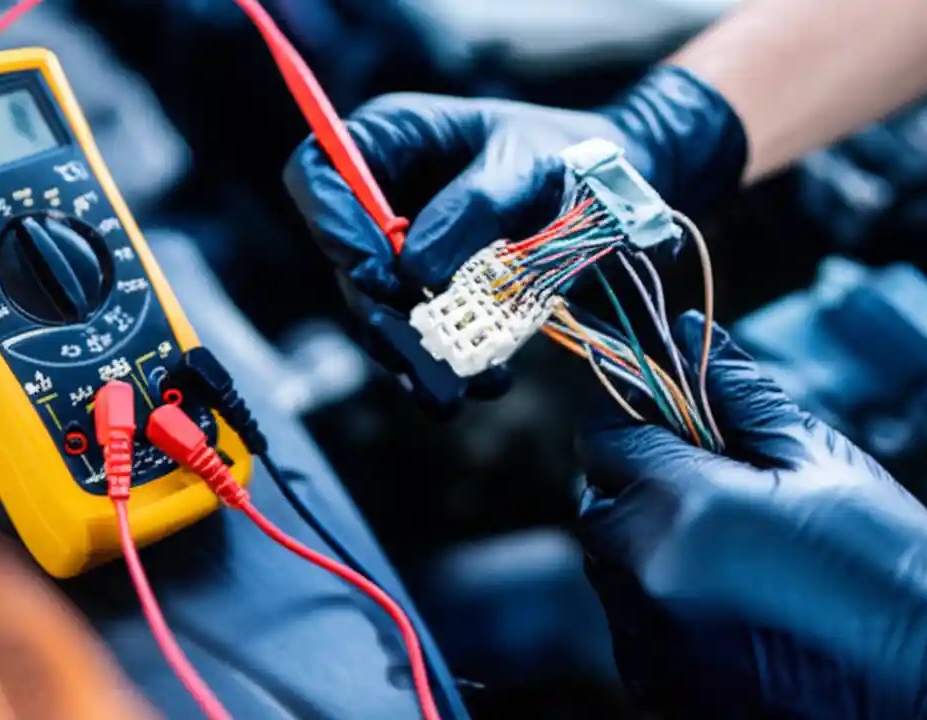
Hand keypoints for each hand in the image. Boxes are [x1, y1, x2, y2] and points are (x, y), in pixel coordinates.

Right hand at [284, 67, 746, 405]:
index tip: (376, 274)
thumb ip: (473, 206)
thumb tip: (416, 271)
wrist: (609, 194)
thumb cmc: (565, 154)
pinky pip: (421, 337)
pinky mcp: (430, 296)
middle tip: (418, 348)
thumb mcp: (525, 165)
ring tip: (458, 389)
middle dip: (378, 311)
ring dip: (413, 356)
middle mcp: (381, 197)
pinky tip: (488, 384)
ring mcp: (401, 251)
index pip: (317, 176)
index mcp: (389, 139)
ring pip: (379, 311)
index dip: (331, 225)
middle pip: (345, 259)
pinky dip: (450, 368)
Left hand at [577, 312, 926, 718]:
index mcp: (683, 508)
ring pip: (608, 563)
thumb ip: (740, 393)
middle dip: (637, 478)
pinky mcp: (660, 686)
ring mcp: (648, 640)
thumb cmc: (891, 571)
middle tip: (708, 474)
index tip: (670, 410)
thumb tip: (690, 333)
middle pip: (596, 502)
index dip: (634, 413)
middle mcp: (647, 577)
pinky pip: (629, 619)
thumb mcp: (821, 460)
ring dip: (645, 537)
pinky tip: (727, 591)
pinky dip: (657, 596)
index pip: (604, 436)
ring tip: (729, 538)